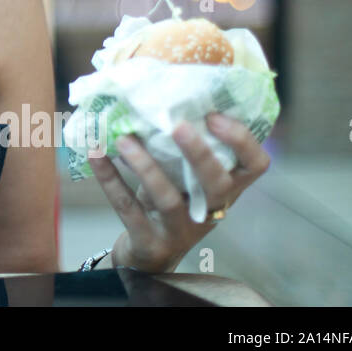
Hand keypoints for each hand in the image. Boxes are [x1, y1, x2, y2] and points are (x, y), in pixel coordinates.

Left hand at [87, 113, 271, 272]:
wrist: (148, 256)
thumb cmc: (170, 205)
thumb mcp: (184, 180)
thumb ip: (180, 150)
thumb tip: (154, 94)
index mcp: (225, 190)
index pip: (255, 166)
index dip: (242, 141)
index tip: (215, 115)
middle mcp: (209, 212)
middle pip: (216, 185)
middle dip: (199, 154)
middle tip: (177, 126)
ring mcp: (179, 230)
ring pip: (168, 199)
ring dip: (145, 166)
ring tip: (124, 139)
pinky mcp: (148, 242)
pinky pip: (128, 209)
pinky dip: (110, 180)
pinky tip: (96, 155)